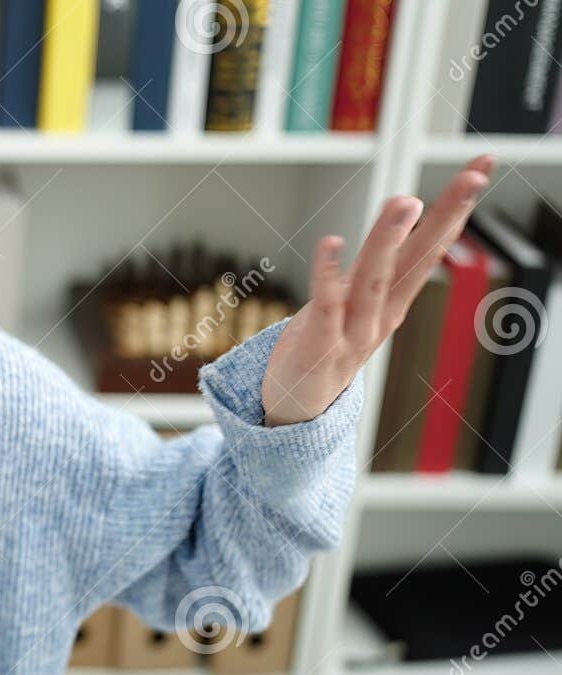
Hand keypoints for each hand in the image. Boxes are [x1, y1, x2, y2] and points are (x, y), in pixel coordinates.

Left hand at [260, 155, 495, 426]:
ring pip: (375, 280)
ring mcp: (353, 331)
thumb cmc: (327, 342)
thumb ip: (382, 259)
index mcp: (394, 299)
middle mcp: (382, 313)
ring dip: (390, 241)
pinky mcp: (319, 344)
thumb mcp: (361, 299)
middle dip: (446, 216)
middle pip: (418, 259)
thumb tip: (407, 208)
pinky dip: (327, 273)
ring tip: (406, 201)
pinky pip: (325, 304)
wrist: (298, 404)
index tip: (481, 166)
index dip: (457, 208)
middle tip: (474, 176)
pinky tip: (330, 242)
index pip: (432, 246)